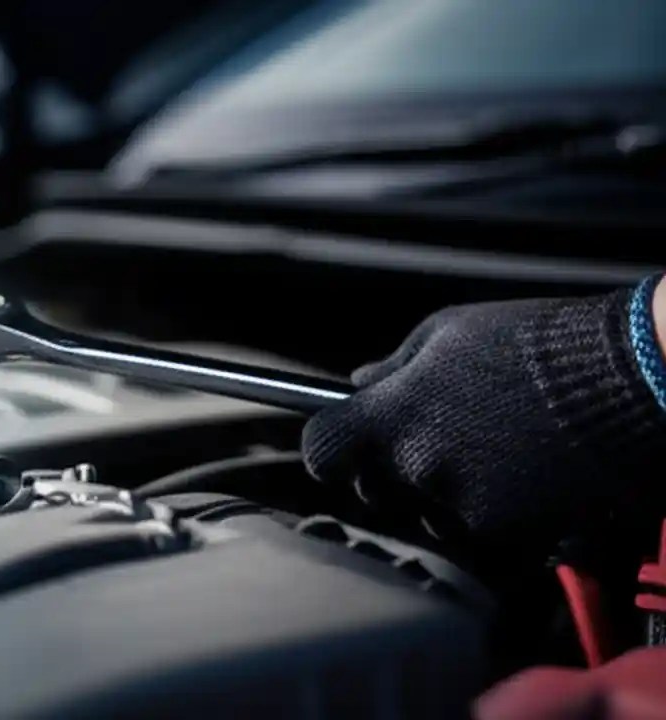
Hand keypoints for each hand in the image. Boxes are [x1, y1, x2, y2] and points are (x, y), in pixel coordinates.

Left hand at [302, 287, 665, 562]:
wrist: (634, 380)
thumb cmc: (539, 345)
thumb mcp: (449, 333)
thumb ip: (392, 369)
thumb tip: (356, 385)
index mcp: (394, 416)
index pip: (323, 451)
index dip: (331, 447)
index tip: (343, 442)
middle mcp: (421, 468)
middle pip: (372, 491)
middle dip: (389, 470)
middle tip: (434, 437)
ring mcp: (464, 508)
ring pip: (426, 518)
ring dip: (441, 496)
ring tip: (489, 450)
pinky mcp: (512, 537)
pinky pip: (477, 535)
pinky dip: (489, 515)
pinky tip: (517, 474)